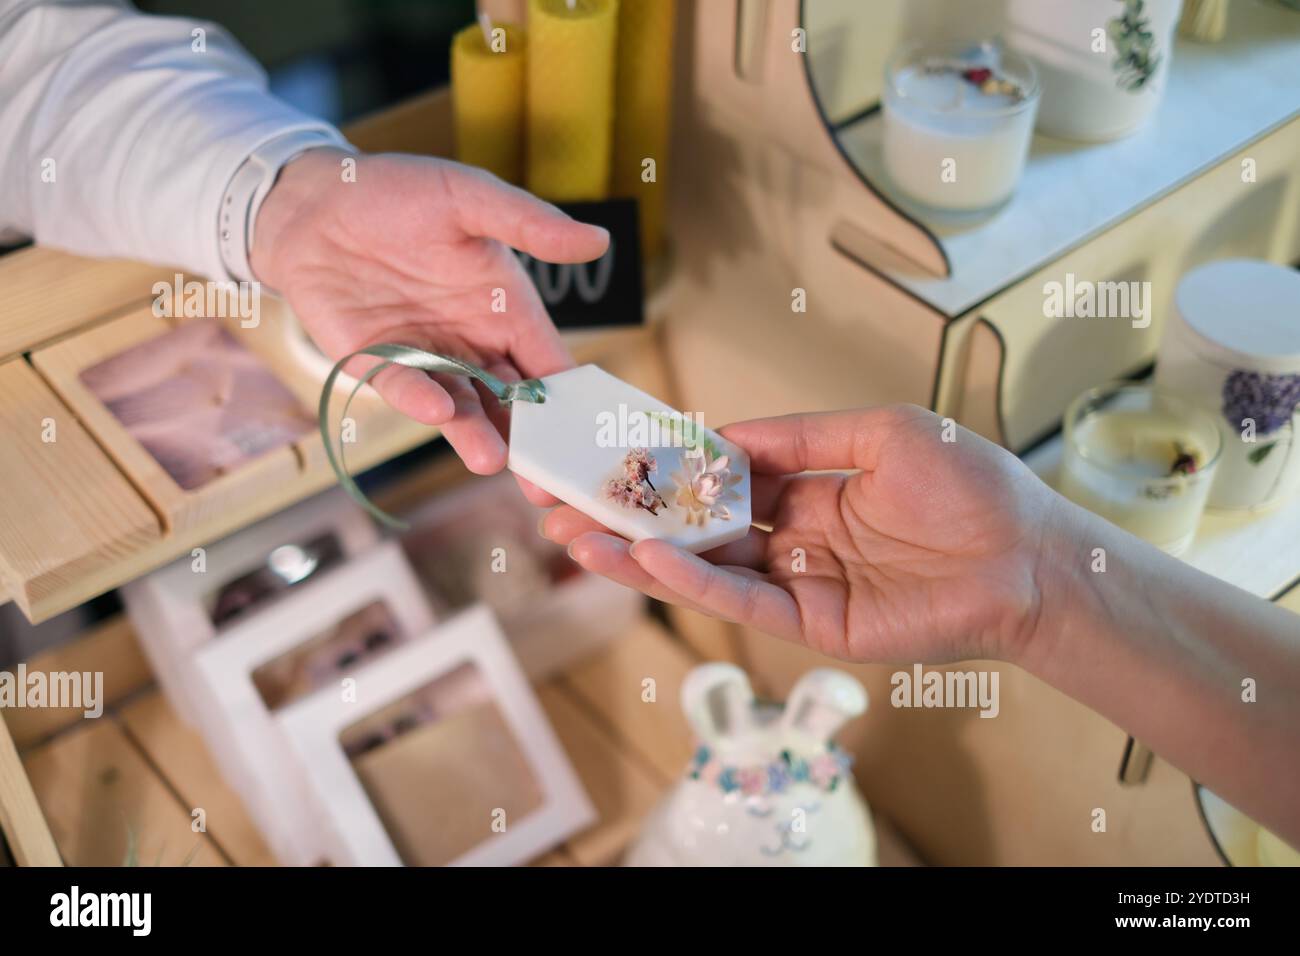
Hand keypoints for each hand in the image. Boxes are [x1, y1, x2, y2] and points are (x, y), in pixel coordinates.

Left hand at [249, 148, 608, 488]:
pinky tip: (437, 410)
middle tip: (543, 481)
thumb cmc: (396, 192)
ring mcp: (426, 357)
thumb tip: (600, 240)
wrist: (309, 203)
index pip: (548, 363)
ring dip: (476, 434)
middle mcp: (472, 340)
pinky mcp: (377, 364)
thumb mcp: (468, 197)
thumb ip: (529, 224)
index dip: (569, 401)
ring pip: (462, 407)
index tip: (589, 438)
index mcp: (505, 307)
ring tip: (489, 460)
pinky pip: (404, 389)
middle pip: (511, 402)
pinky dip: (419, 400)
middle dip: (528, 442)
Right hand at [542, 406, 1069, 664]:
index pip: (719, 479)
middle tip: (561, 505)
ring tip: (575, 536)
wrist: (1032, 557)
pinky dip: (691, 582)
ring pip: (704, 570)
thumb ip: (797, 436)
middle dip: (629, 517)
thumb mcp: (879, 432)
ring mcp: (801, 585)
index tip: (611, 454)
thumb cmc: (971, 485)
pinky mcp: (814, 626)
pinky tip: (644, 557)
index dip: (664, 470)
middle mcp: (795, 538)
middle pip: (696, 529)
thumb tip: (723, 432)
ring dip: (637, 555)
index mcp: (809, 490)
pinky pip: (741, 602)